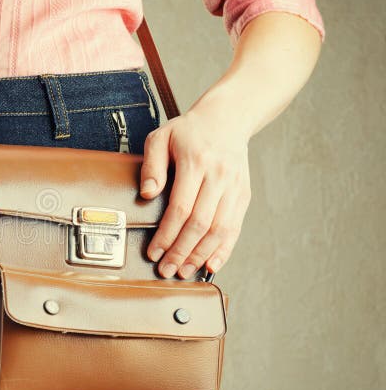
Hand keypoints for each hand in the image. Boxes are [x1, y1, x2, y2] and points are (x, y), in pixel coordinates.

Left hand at [139, 99, 251, 278]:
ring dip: (201, 255)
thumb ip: (152, 165)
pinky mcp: (243, 196)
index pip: (180, 207)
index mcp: (196, 162)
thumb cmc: (189, 131)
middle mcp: (219, 176)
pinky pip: (235, 228)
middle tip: (166, 270)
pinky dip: (224, 249)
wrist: (228, 118)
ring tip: (184, 271)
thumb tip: (147, 194)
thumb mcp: (161, 137)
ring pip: (220, 229)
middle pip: (200, 223)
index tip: (154, 252)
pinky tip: (211, 264)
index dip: (167, 234)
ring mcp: (234, 188)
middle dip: (181, 251)